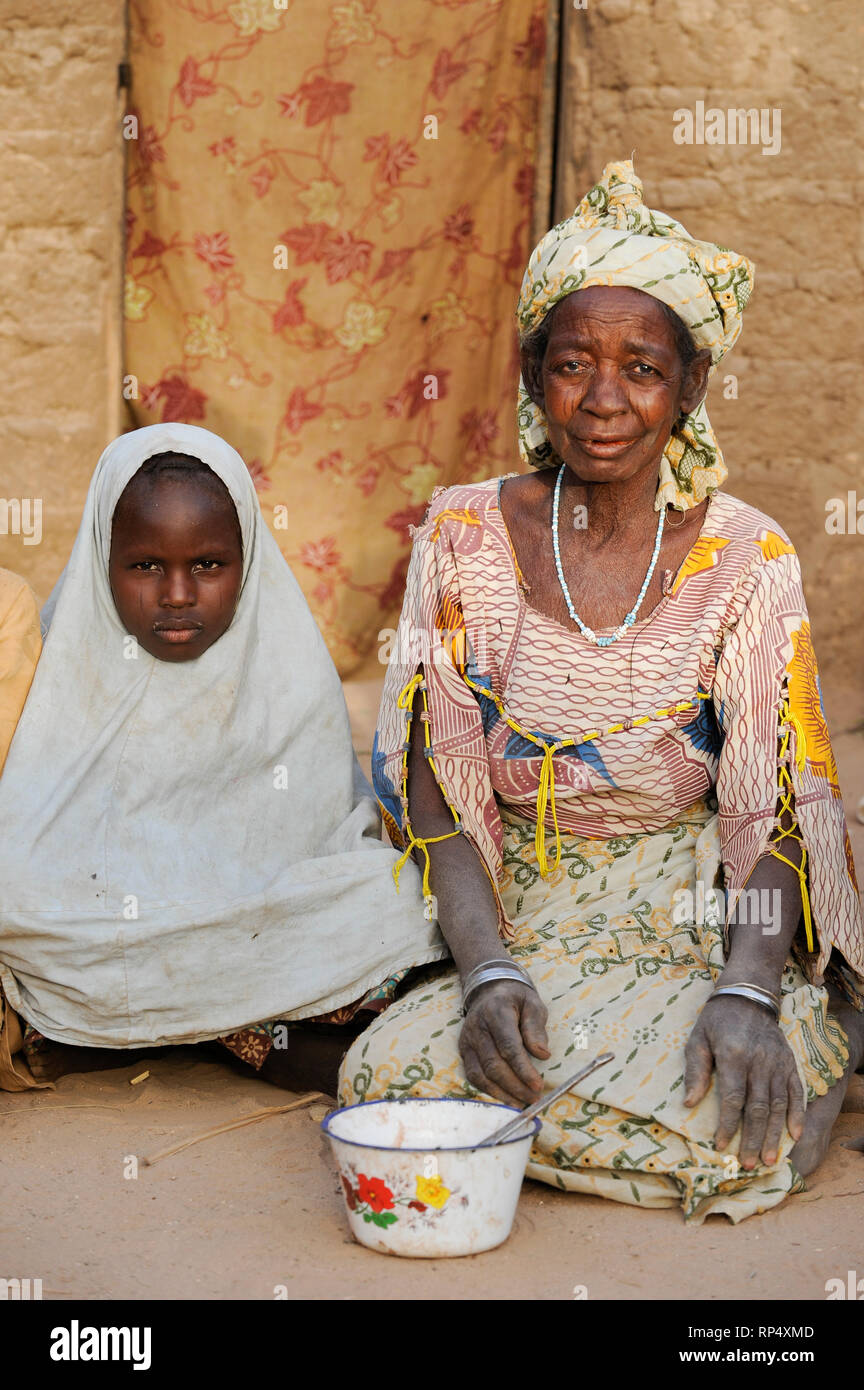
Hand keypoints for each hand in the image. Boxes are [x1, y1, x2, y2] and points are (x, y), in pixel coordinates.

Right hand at [459, 980, 550, 1105]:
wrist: (489, 990)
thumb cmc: (515, 999)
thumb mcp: (532, 1003)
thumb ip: (536, 1027)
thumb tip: (542, 1055)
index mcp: (496, 1012)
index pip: (508, 1046)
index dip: (523, 1068)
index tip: (538, 1085)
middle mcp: (477, 1027)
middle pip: (494, 1064)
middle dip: (515, 1085)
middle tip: (534, 1097)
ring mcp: (467, 1040)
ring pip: (481, 1074)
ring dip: (502, 1093)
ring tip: (522, 1102)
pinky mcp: (463, 1050)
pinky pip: (473, 1075)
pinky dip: (488, 1090)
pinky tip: (505, 1097)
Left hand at [684, 995, 805, 1168]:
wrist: (747, 997)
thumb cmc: (716, 1021)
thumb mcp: (697, 1040)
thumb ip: (695, 1071)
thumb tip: (688, 1104)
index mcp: (734, 1056)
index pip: (733, 1099)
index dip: (727, 1125)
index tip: (720, 1146)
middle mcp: (759, 1061)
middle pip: (758, 1108)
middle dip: (752, 1138)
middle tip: (747, 1164)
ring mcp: (778, 1063)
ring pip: (778, 1105)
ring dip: (773, 1134)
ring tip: (767, 1159)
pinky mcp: (790, 1063)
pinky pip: (796, 1092)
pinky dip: (797, 1115)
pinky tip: (793, 1136)